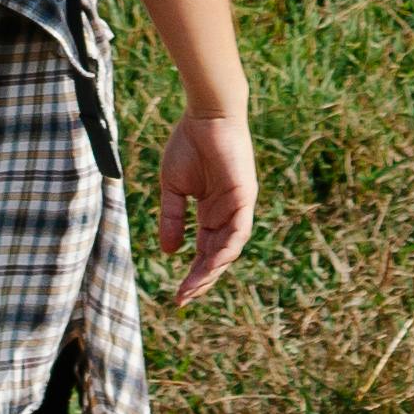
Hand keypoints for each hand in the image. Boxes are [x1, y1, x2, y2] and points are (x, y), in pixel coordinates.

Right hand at [151, 104, 255, 301]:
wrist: (206, 115)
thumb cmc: (189, 144)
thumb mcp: (173, 187)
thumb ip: (172, 218)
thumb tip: (168, 252)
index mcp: (211, 213)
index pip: (205, 252)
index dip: (193, 274)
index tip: (178, 296)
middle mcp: (227, 215)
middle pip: (217, 257)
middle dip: (202, 280)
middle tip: (184, 298)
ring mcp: (238, 207)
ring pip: (229, 249)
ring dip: (212, 270)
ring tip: (194, 287)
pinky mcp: (245, 197)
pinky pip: (239, 230)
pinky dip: (226, 248)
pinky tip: (211, 263)